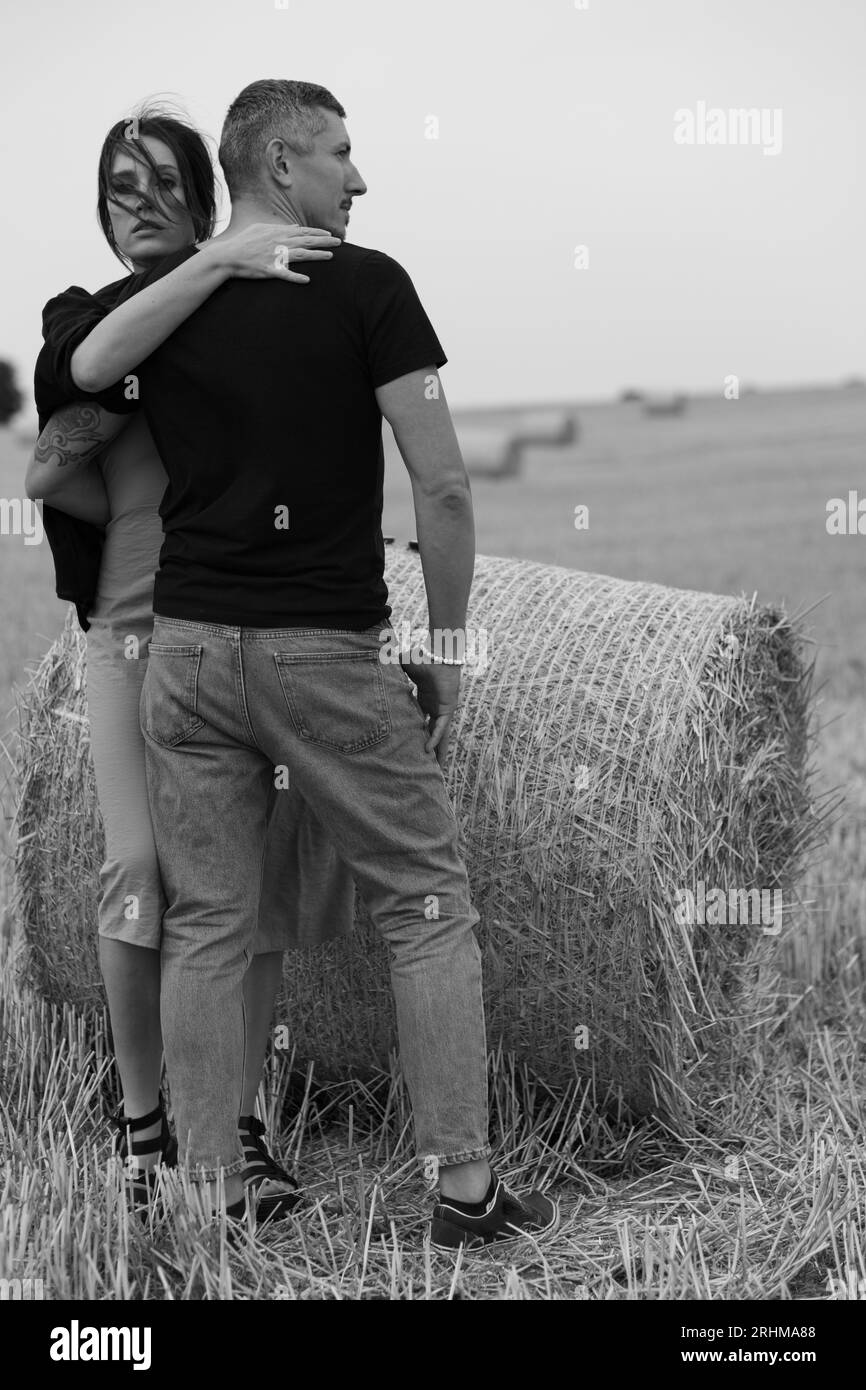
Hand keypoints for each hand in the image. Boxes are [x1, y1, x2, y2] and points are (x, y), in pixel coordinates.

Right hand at [205, 223, 339, 283]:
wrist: (228, 255)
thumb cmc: (244, 242)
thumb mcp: (261, 229)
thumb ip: (279, 228)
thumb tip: (294, 227)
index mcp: (277, 233)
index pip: (303, 231)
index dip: (318, 232)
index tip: (330, 234)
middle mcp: (279, 242)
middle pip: (306, 241)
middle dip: (324, 241)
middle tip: (340, 242)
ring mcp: (274, 256)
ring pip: (300, 255)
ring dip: (316, 255)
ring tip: (330, 256)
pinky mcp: (269, 269)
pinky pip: (284, 275)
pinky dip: (296, 277)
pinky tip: (307, 280)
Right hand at [400, 657, 461, 766]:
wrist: (439, 653)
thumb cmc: (423, 657)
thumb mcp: (402, 666)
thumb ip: (390, 669)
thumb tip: (372, 662)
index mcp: (423, 700)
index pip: (417, 721)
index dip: (413, 734)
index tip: (406, 746)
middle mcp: (433, 708)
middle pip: (428, 733)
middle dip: (427, 748)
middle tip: (423, 765)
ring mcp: (441, 710)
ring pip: (438, 735)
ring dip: (437, 751)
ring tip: (435, 769)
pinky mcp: (447, 709)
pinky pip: (440, 727)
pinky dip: (434, 738)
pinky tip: (428, 751)